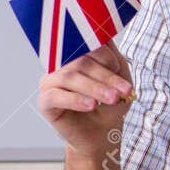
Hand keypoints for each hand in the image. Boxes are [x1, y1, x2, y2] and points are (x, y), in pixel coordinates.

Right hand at [37, 41, 134, 156]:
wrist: (103, 135)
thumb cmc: (110, 106)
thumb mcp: (120, 79)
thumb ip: (113, 57)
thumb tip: (106, 34)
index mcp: (77, 56)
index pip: (88, 48)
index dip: (108, 60)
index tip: (125, 79)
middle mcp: (61, 66)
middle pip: (81, 62)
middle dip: (105, 77)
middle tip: (124, 92)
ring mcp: (50, 82)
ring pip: (70, 77)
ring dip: (94, 88)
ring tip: (112, 99)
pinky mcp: (45, 102)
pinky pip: (55, 96)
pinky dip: (75, 99)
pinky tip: (90, 105)